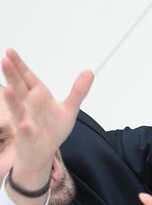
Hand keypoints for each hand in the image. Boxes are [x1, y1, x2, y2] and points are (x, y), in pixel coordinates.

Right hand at [1, 49, 93, 184]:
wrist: (44, 152)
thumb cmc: (52, 129)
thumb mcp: (69, 109)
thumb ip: (78, 91)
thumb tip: (89, 71)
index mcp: (37, 96)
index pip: (27, 77)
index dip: (20, 65)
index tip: (11, 51)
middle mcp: (28, 105)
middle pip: (19, 88)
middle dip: (12, 75)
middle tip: (5, 60)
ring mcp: (26, 120)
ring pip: (18, 109)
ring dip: (13, 100)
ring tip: (8, 89)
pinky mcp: (28, 136)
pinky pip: (26, 132)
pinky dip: (25, 128)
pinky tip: (25, 125)